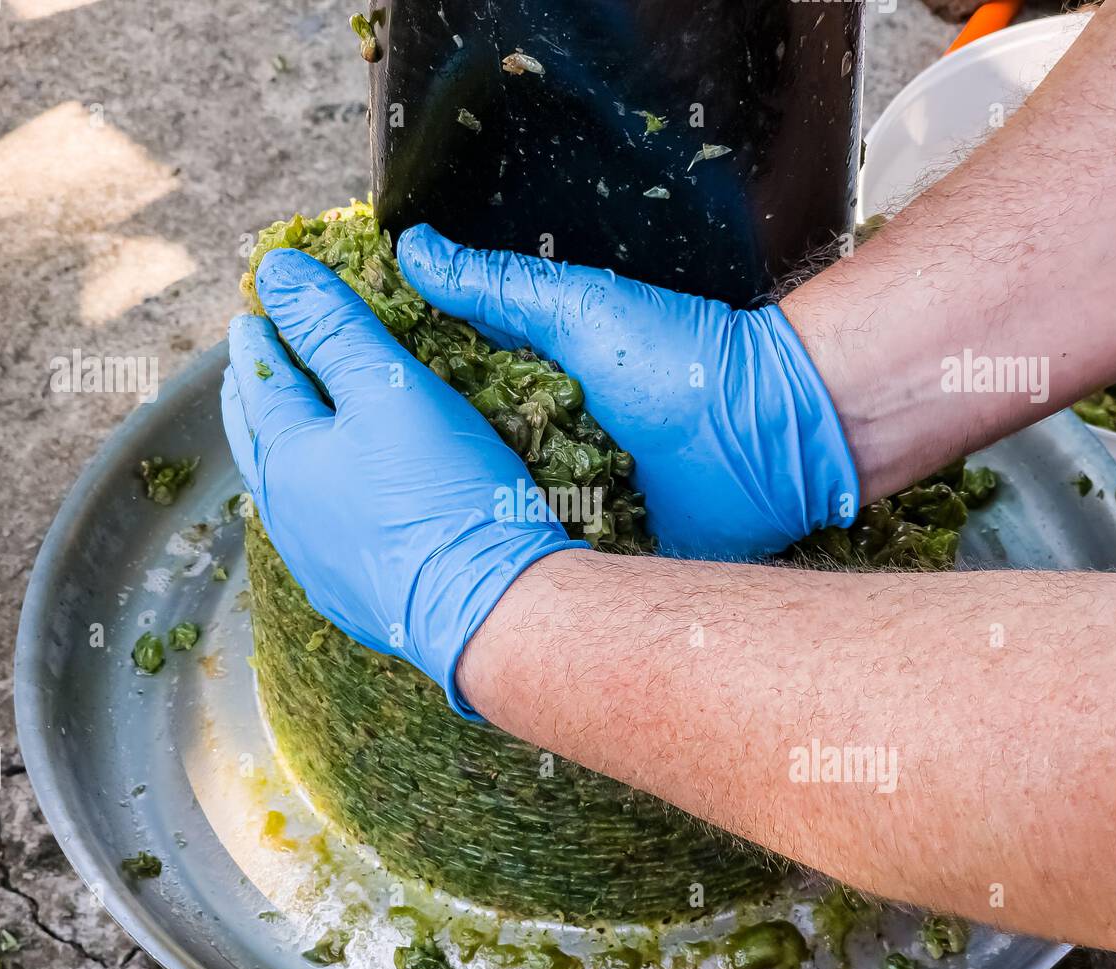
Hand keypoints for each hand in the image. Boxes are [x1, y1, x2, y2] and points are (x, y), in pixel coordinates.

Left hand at [220, 249, 587, 717]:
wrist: (491, 610)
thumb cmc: (446, 496)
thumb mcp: (390, 390)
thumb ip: (332, 328)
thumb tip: (277, 271)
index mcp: (289, 461)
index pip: (264, 382)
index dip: (264, 338)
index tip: (256, 311)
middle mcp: (291, 518)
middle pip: (259, 442)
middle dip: (253, 397)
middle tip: (250, 366)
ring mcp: (322, 565)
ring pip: (285, 493)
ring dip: (280, 453)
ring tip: (285, 431)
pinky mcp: (360, 598)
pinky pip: (321, 536)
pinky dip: (315, 503)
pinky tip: (336, 505)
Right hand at [397, 224, 859, 557]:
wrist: (769, 433)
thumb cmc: (682, 361)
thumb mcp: (577, 309)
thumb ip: (496, 287)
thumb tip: (414, 249)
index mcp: (532, 382)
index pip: (447, 390)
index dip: (400, 399)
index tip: (346, 403)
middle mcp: (542, 439)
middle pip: (462, 461)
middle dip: (422, 477)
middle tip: (361, 490)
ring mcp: (567, 496)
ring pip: (493, 513)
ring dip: (462, 523)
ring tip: (398, 539)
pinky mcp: (596, 545)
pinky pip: (543, 559)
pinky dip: (516, 565)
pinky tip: (469, 571)